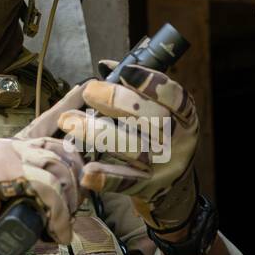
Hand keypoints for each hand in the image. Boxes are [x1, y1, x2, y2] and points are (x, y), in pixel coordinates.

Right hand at [0, 137, 84, 254]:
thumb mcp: (7, 200)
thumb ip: (29, 194)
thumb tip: (64, 209)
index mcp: (11, 148)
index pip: (55, 141)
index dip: (76, 158)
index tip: (84, 180)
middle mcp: (9, 146)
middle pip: (61, 156)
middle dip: (76, 187)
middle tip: (74, 214)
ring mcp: (4, 156)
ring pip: (57, 172)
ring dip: (68, 204)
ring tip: (62, 228)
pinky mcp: (2, 172)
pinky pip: (46, 188)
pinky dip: (58, 214)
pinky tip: (57, 232)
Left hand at [30, 66, 199, 228]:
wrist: (172, 182)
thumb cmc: (158, 134)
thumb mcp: (158, 110)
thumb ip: (136, 90)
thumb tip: (105, 66)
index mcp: (184, 114)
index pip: (173, 95)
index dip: (149, 82)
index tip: (123, 71)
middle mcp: (179, 139)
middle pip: (153, 119)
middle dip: (118, 102)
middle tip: (89, 91)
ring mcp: (165, 165)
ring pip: (134, 149)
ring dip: (98, 134)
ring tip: (69, 122)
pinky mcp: (148, 188)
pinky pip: (126, 182)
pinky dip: (106, 177)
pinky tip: (86, 170)